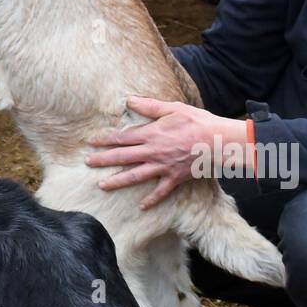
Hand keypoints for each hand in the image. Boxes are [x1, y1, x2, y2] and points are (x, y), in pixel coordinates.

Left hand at [85, 96, 248, 209]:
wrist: (219, 142)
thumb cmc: (197, 122)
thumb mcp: (173, 108)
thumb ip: (149, 106)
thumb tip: (129, 99)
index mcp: (151, 134)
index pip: (122, 137)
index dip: (105, 139)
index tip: (91, 141)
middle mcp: (153, 152)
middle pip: (123, 157)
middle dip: (103, 160)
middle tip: (87, 162)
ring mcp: (163, 167)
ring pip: (136, 176)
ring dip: (118, 181)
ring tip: (102, 185)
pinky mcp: (175, 178)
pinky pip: (161, 191)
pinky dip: (151, 199)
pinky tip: (141, 206)